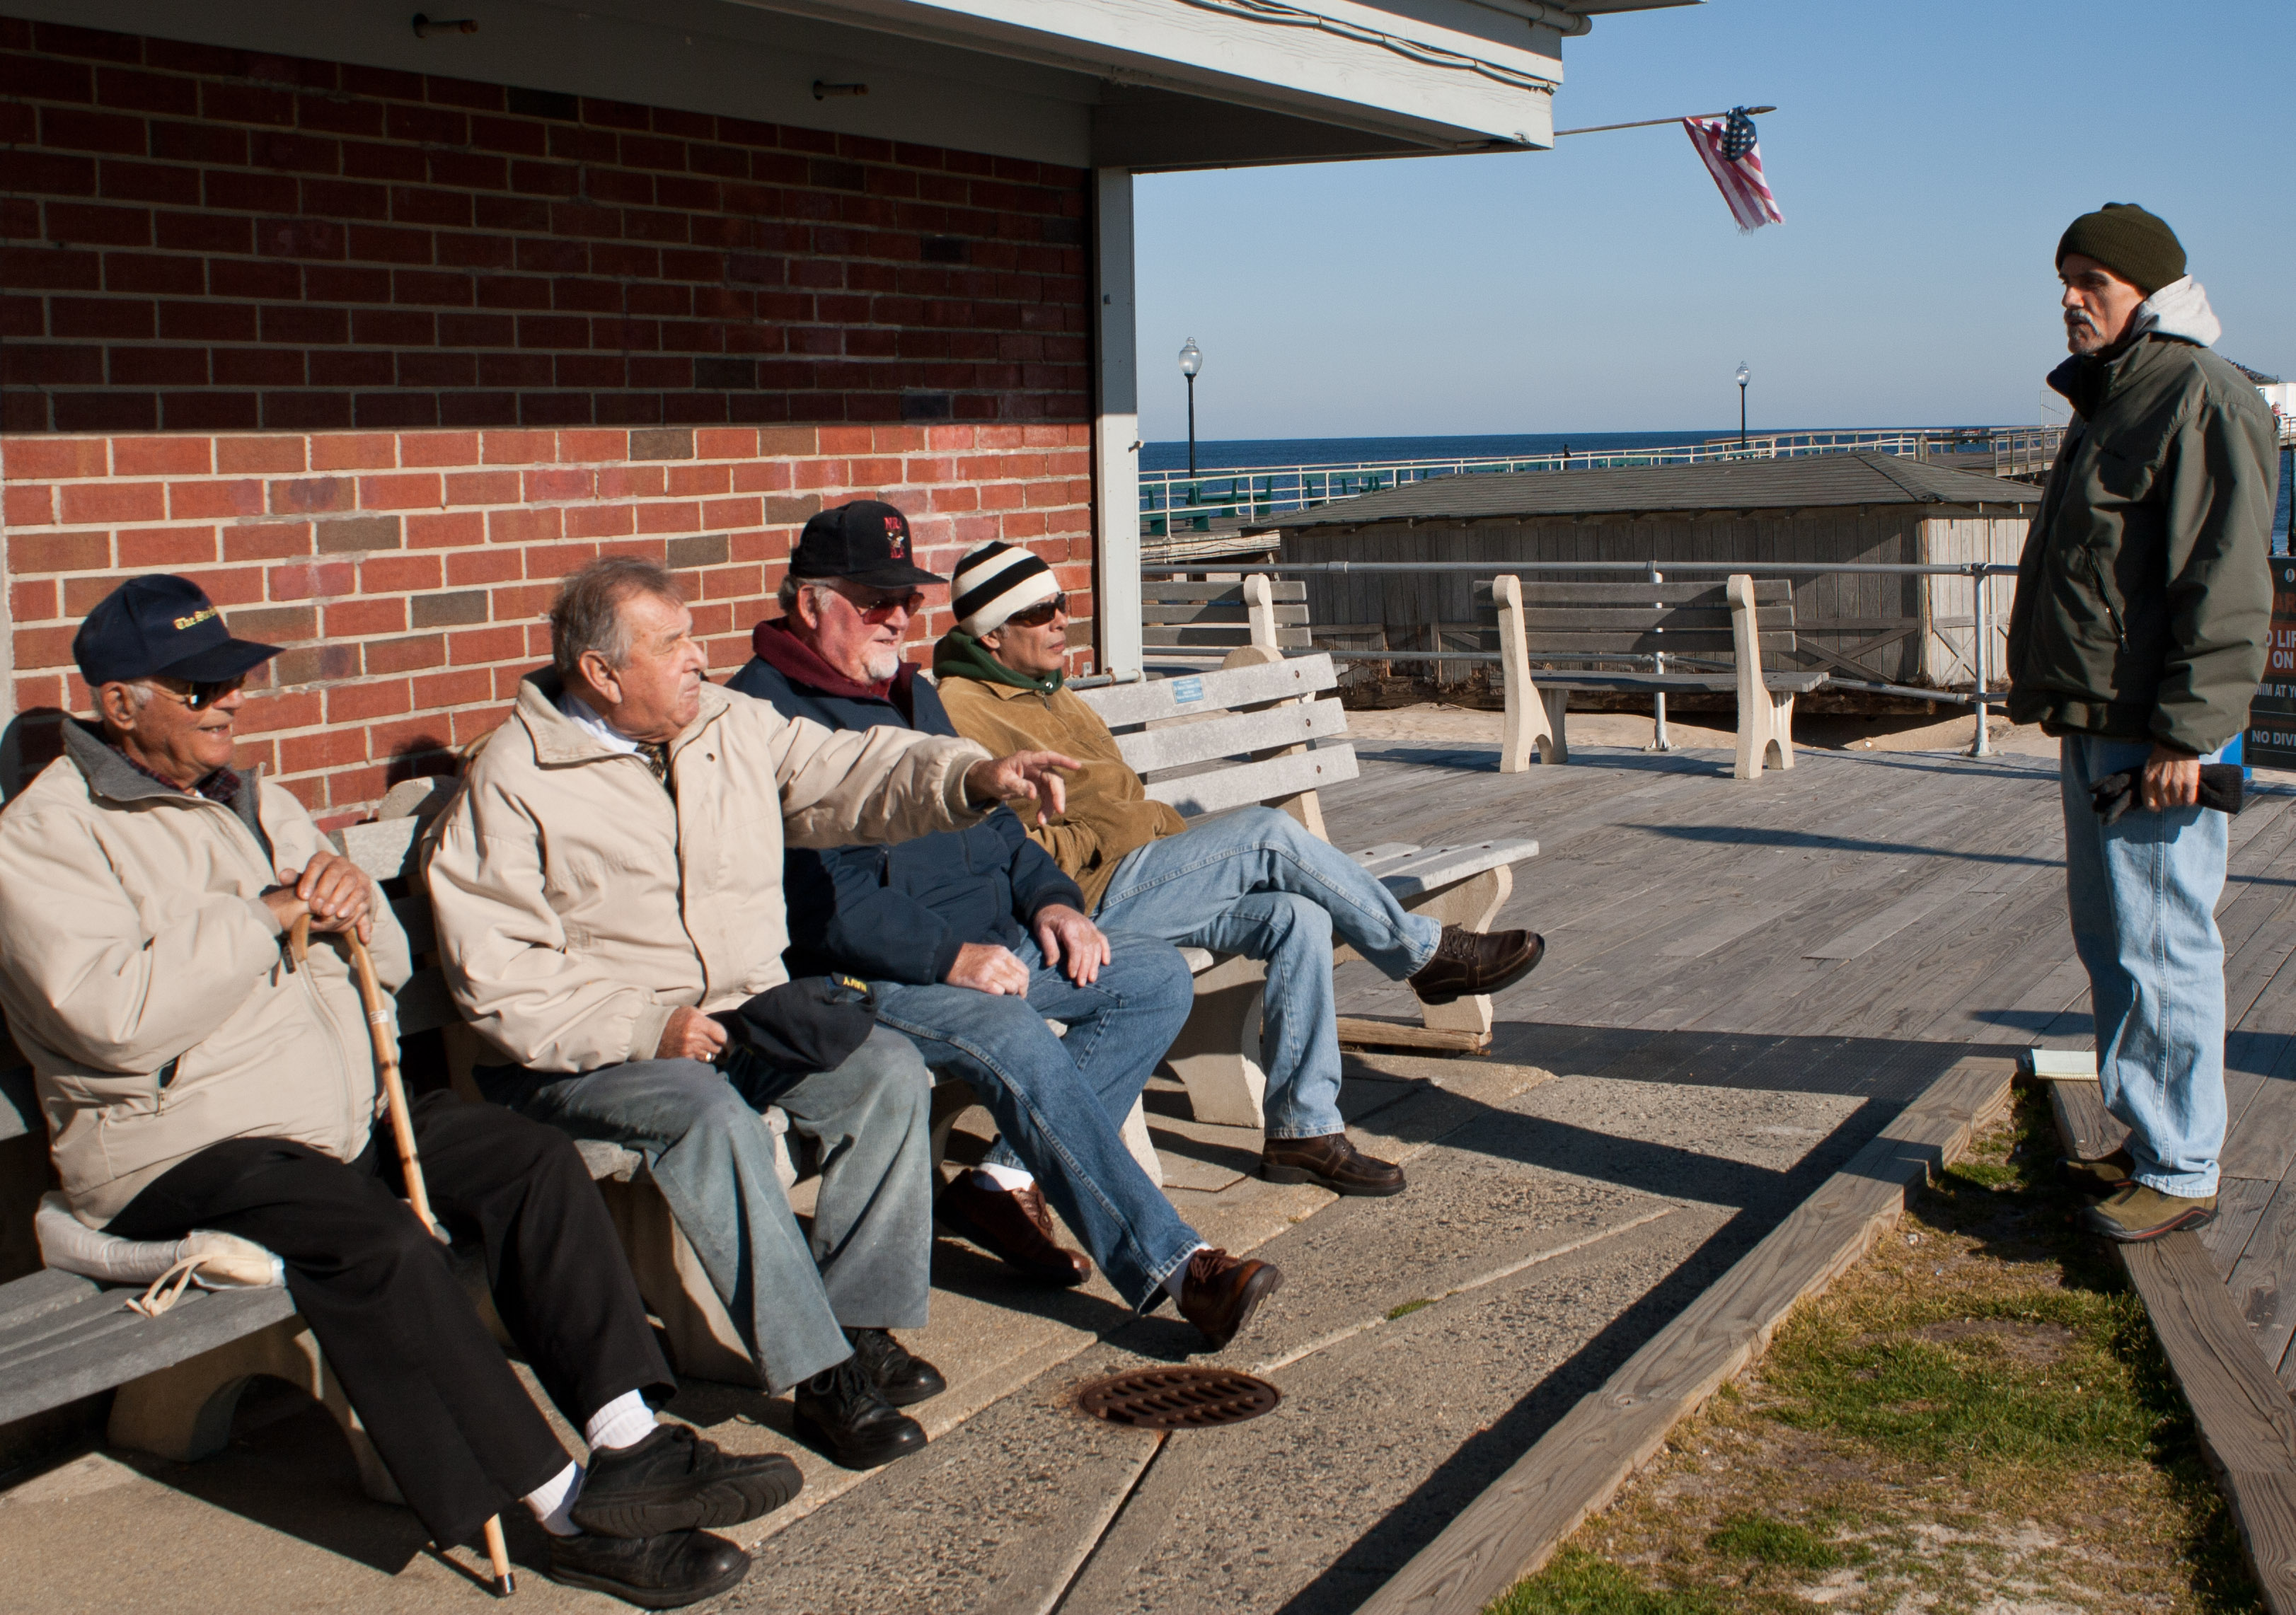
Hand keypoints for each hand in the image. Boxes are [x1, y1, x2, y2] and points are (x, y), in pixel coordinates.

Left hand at [263, 852, 374, 942]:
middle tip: (315, 907)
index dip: (309, 879)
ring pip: (350, 883)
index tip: (302, 896)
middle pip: (335, 873)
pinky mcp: (365, 888)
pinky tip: (342, 915)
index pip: (316, 864)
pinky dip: (352, 905)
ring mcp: (356, 874)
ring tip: (328, 913)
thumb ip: (293, 879)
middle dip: (325, 891)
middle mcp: (341, 863)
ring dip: (339, 898)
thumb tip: (283, 875)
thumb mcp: (302, 882)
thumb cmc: (315, 887)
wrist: (337, 891)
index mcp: (324, 858)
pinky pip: (361, 895)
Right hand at [657, 1005, 727, 1061]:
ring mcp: (688, 1050)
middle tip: (721, 1047)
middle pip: (718, 1048)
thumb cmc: (673, 1018)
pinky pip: (700, 1062)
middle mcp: (694, 1037)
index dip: (729, 1041)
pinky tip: (698, 1054)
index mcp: (698, 1023)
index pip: (722, 1035)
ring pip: (710, 1056)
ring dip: (712, 1054)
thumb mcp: (690, 1011)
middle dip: (721, 1048)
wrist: (651, 1031)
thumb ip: (708, 1016)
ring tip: (707, 1049)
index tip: (731, 1043)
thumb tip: (724, 1021)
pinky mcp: (682, 1059)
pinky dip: (702, 1059)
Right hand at [945, 941, 1030, 995]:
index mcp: (1002, 952)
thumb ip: (1004, 961)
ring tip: (1004, 996)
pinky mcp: (980, 980)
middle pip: (1020, 980)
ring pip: (1012, 986)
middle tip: (1017, 997)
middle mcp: (998, 959)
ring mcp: (989, 969)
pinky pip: (998, 991)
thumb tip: (1017, 977)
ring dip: (1010, 994)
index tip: (1022, 990)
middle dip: (1021, 991)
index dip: (1025, 983)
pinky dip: (999, 995)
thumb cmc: (969, 957)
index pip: (1024, 970)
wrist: (947, 957)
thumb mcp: (990, 952)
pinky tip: (993, 994)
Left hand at [966, 750, 1080, 818]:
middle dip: (1058, 794)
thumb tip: (1034, 795)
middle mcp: (1035, 766)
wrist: (987, 781)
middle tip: (1059, 810)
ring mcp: (1037, 777)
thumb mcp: (1003, 781)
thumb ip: (1018, 786)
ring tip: (1042, 821)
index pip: (1048, 757)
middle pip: (1053, 778)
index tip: (1077, 766)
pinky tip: (1041, 819)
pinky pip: (1046, 798)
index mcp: (1027, 759)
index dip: (1063, 760)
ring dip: (1051, 805)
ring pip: (1052, 790)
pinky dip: (1045, 808)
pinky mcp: (1037, 787)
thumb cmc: (993, 776)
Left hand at [1033, 903, 1109, 985]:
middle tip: (1082, 983)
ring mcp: (1090, 927)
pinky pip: (1103, 940)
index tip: (1072, 975)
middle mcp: (1082, 926)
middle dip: (1085, 968)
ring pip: (1096, 947)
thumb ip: (1048, 946)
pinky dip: (1106, 951)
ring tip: (1092, 979)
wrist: (1054, 904)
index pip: (1076, 946)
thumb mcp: (1042, 930)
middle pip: (1088, 949)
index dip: (1075, 962)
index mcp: (1068, 926)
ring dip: (1095, 964)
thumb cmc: (1047, 920)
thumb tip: (1052, 964)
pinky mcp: (1093, 928)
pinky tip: (1105, 963)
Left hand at [2140, 743, 2201, 810]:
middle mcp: (2160, 783)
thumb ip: (2151, 782)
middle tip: (2174, 794)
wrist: (2178, 742)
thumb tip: (2155, 799)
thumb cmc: (2163, 754)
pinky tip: (2190, 795)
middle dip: (2169, 801)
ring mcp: (2175, 783)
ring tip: (2182, 793)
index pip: (2150, 803)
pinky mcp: (2189, 782)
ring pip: (2177, 803)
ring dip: (2180, 800)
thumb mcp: (2149, 767)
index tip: (2159, 806)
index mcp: (2148, 779)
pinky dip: (2189, 800)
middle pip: (2165, 804)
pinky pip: (2189, 800)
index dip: (2155, 807)